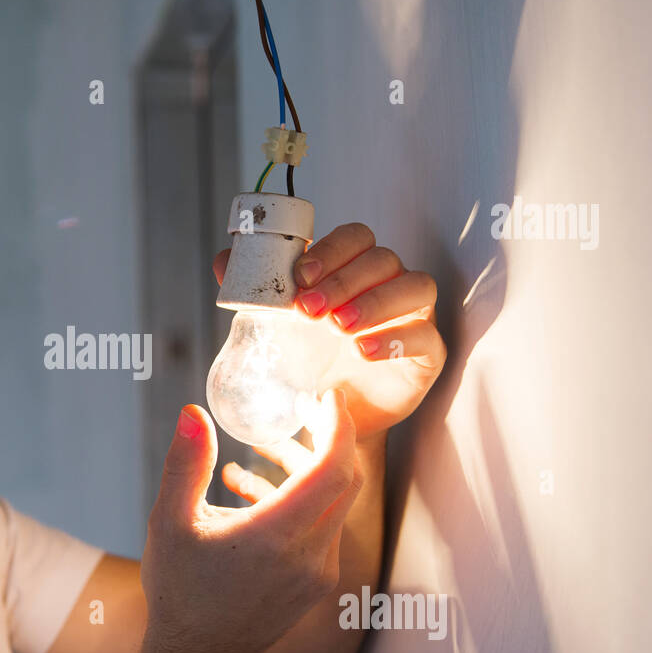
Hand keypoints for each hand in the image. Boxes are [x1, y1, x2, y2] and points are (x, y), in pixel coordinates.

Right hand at [140, 389, 362, 652]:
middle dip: (325, 439)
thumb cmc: (179, 593)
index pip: (333, 469)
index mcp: (276, 537)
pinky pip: (322, 527)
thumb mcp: (169, 522)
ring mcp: (319, 572)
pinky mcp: (317, 582)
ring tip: (257, 452)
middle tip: (299, 411)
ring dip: (305, 470)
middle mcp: (309, 555)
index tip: (325, 396)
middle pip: (344, 480)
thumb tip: (192, 412)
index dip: (338, 425)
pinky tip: (251, 493)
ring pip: (333, 503)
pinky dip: (299, 500)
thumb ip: (184, 463)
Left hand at [213, 222, 444, 440]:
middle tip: (309, 310)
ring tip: (339, 328)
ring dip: (374, 303)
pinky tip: (362, 352)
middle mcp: (389, 284)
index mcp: (354, 267)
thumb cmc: (308, 359)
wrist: (330, 415)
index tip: (300, 276)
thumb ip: (254, 290)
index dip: (331, 250)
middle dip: (344, 281)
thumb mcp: (276, 324)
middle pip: (383, 259)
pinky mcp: (428, 353)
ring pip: (415, 286)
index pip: (356, 237)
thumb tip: (223, 262)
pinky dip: (395, 340)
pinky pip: (425, 336)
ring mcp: (414, 315)